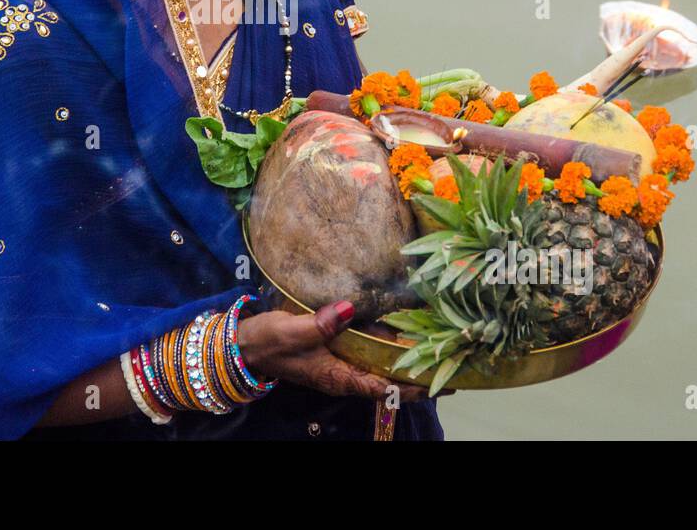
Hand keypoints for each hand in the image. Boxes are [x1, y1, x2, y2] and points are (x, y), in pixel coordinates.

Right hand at [236, 300, 438, 402]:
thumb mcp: (291, 331)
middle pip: (389, 380)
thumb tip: (349, 308)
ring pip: (381, 366)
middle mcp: (344, 374)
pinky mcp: (336, 350)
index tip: (438, 382)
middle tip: (452, 361)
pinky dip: (388, 345)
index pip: (382, 387)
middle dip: (418, 373)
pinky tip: (404, 331)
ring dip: (406, 359)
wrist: (245, 345)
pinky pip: (368, 352)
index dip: (411, 386)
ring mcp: (341, 364)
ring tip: (438, 346)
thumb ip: (320, 323)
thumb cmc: (268, 342)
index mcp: (337, 377)